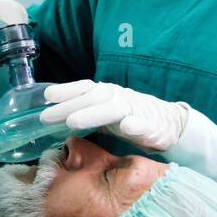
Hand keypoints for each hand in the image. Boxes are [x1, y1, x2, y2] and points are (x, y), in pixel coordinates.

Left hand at [40, 80, 188, 151]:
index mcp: (107, 94)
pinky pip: (143, 124)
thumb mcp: (103, 112)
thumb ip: (83, 111)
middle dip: (69, 106)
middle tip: (46, 117)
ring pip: (113, 109)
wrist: (169, 123)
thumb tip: (51, 114)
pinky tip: (127, 126)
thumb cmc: (130, 117)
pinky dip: (136, 124)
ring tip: (73, 122)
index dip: (66, 91)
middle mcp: (118, 98)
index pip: (85, 89)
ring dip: (92, 114)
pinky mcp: (152, 127)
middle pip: (92, 99)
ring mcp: (135, 111)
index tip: (47, 96)